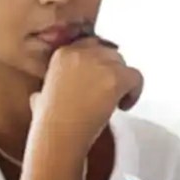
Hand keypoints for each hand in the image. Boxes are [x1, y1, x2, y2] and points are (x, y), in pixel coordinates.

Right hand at [32, 36, 143, 153]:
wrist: (58, 134)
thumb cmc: (49, 121)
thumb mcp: (42, 94)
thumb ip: (54, 84)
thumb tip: (48, 93)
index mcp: (62, 53)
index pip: (90, 45)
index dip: (98, 63)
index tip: (99, 78)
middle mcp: (81, 53)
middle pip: (109, 53)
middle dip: (111, 71)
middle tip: (109, 91)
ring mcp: (100, 63)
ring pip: (123, 64)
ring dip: (122, 81)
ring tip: (115, 101)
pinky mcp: (116, 78)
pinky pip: (137, 77)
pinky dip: (134, 92)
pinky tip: (124, 106)